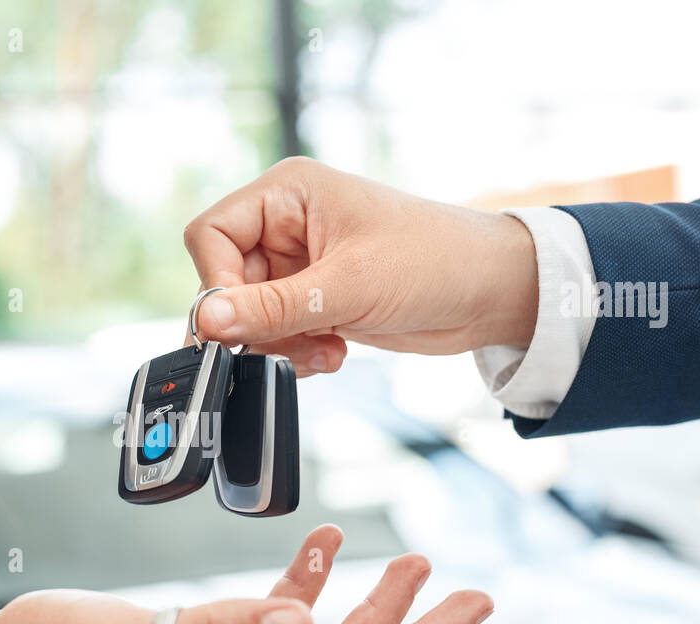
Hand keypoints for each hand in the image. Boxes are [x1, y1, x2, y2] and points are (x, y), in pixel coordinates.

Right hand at [182, 157, 539, 373]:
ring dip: (277, 344)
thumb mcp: (348, 287)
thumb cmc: (436, 261)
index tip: (237, 323)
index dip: (216, 282)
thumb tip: (207, 320)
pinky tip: (331, 352)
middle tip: (286, 345)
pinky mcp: (314, 301)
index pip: (212, 234)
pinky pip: (276, 334)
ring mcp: (299, 266)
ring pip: (248, 317)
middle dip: (253, 323)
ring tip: (322, 351)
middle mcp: (286, 226)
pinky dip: (294, 353)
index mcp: (288, 194)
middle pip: (226, 282)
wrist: (492, 292)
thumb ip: (271, 307)